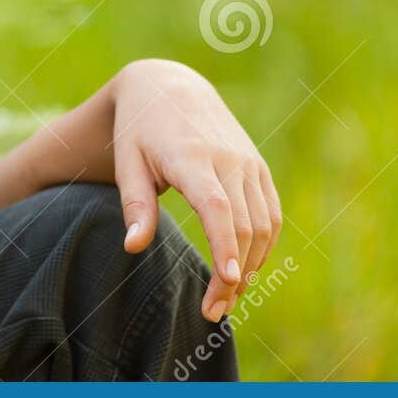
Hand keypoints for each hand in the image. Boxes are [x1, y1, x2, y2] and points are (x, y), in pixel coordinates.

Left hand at [107, 58, 280, 322]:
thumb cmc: (139, 129)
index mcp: (191, 157)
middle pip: (245, 225)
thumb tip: (133, 248)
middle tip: (212, 311)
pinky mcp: (258, 166)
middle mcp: (227, 159)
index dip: (226, 246)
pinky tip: (244, 268)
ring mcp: (247, 162)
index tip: (228, 283)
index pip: (217, 208)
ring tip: (226, 298)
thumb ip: (134, 206)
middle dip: (235, 275)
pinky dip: (263, 245)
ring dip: (252, 265)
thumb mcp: (128, 162)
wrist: (169, 85)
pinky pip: (270, 212)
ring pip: (264, 224)